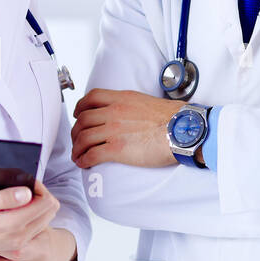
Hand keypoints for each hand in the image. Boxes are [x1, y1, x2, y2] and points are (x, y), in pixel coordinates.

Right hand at [0, 176, 58, 260]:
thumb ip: (4, 198)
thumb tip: (27, 192)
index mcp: (12, 225)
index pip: (45, 202)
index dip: (39, 186)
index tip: (25, 180)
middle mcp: (19, 237)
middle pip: (49, 212)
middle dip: (42, 195)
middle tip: (23, 186)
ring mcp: (16, 243)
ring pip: (44, 221)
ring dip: (38, 205)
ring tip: (18, 196)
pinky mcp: (11, 246)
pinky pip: (34, 229)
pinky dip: (32, 217)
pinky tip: (15, 209)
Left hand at [70, 88, 184, 168]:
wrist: (183, 131)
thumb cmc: (173, 119)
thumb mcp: (146, 102)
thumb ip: (131, 106)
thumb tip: (129, 114)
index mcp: (122, 99)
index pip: (92, 97)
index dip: (80, 107)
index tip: (78, 114)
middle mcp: (114, 112)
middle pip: (83, 119)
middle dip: (76, 131)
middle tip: (77, 140)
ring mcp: (114, 130)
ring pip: (83, 137)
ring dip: (77, 148)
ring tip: (77, 155)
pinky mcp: (117, 149)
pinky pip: (91, 154)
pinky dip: (83, 160)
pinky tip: (83, 163)